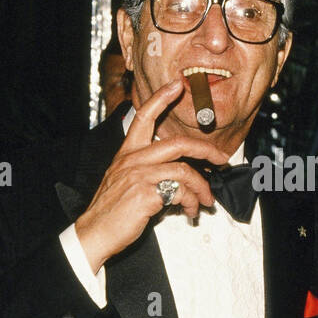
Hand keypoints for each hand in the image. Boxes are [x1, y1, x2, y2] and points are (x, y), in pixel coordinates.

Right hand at [74, 80, 226, 271]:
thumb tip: (183, 178)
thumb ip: (151, 172)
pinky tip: (190, 211)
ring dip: (201, 187)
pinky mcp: (145, 194)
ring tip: (205, 201)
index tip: (176, 85)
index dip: (160, 98)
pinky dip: (190, 201)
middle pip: (177, 143)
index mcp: (127, 153)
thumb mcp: (126, 181)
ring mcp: (138, 176)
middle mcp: (132, 160)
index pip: (143, 117)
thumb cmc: (113, 210)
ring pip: (183, 171)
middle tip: (222, 159)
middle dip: (206, 150)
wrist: (95, 232)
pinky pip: (179, 192)